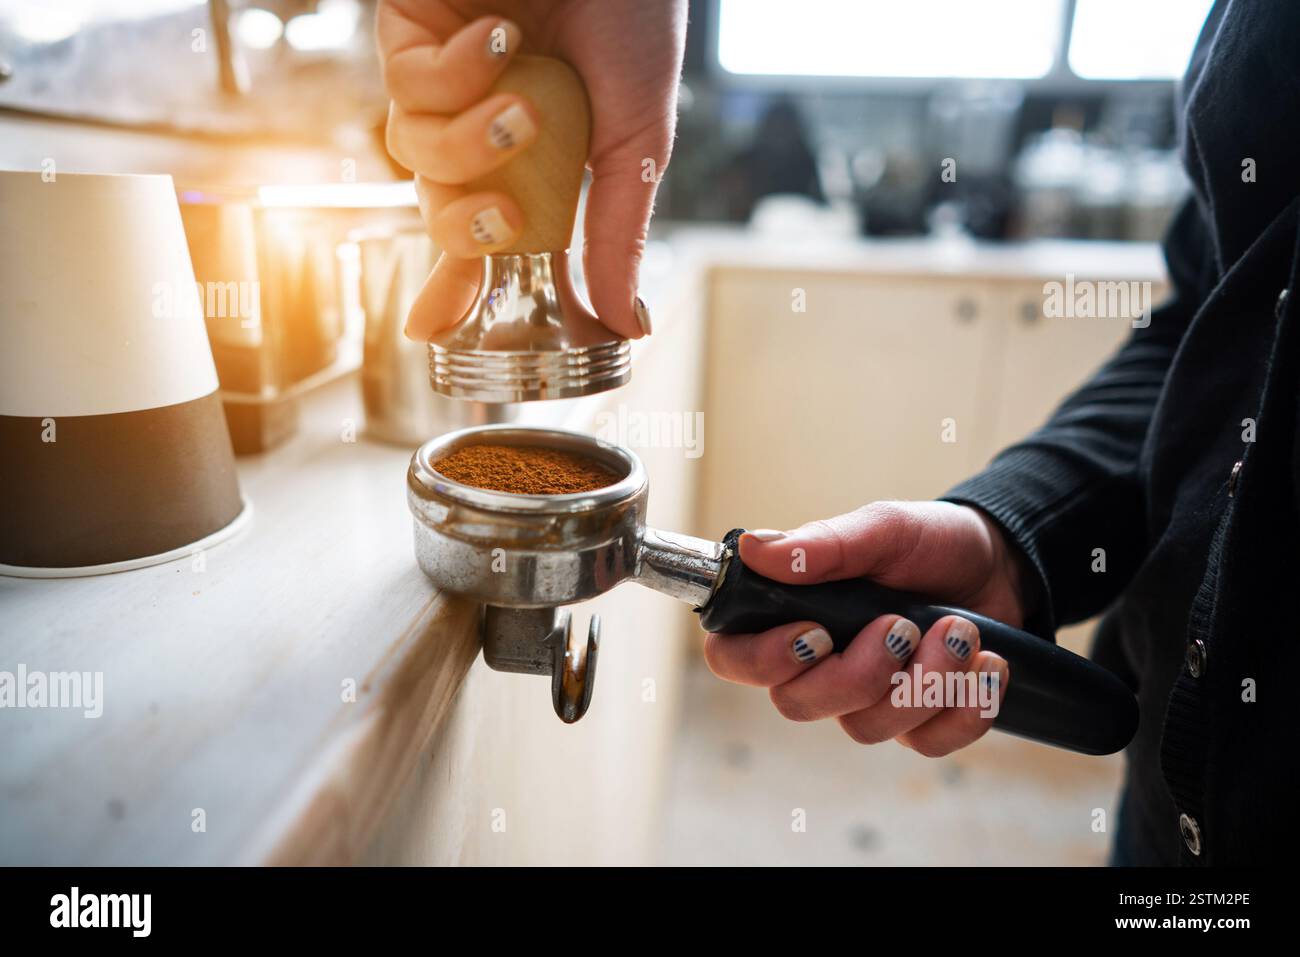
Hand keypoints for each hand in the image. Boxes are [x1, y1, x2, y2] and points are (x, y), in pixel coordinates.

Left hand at [376, 0, 686, 339]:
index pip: (487, 237)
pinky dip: (458, 73)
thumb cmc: (634, 14)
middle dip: (464, 231)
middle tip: (505, 222)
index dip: (459, 286)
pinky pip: (408, 85)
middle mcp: (477, 124)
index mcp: (531, 158)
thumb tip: (629, 325)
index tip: (437, 335)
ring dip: (470, 146)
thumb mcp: (639, 140)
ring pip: (414, 156)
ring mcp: (440, 79)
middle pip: (437, 209)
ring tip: (522, 110)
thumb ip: (620, 232)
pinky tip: (502, 38)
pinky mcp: (408, 30)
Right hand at [704, 501, 1040, 756]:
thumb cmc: (929, 542)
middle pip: (798, 704)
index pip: (734, 657)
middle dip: (860, 672)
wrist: (1002, 565)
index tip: (816, 632)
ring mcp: (868, 698)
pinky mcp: (919, 722)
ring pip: (866, 728)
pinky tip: (988, 664)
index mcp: (792, 613)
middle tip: (903, 626)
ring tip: (961, 630)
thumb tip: (752, 548)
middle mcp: (820, 664)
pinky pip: (928, 744)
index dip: (763, 660)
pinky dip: (966, 706)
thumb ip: (823, 546)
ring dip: (924, 679)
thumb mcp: (882, 529)